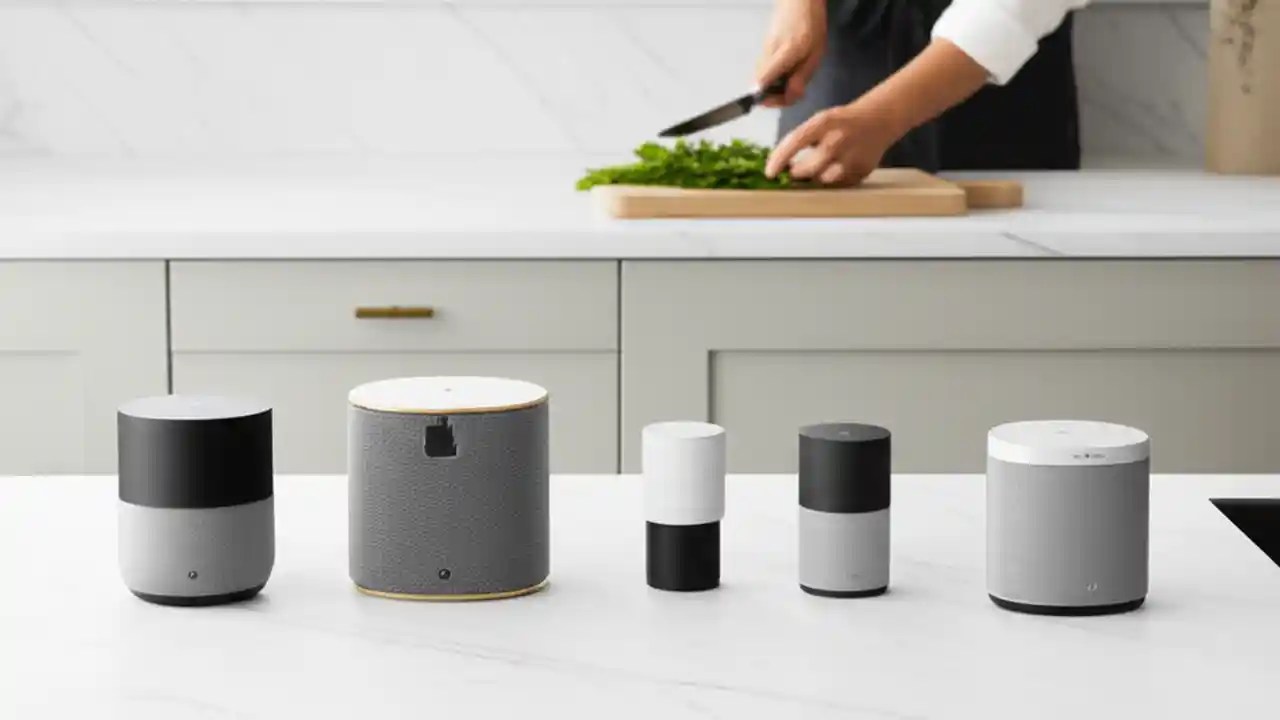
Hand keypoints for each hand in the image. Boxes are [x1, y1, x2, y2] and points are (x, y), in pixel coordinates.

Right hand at [755, 0, 826, 107]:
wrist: (799, 2)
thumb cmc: (811, 24)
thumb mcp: (816, 53)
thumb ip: (802, 76)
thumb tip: (791, 97)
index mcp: (784, 54)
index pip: (763, 82)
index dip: (768, 98)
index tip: (781, 102)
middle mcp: (768, 54)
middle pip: (760, 85)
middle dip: (775, 96)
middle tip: (793, 93)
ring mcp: (763, 52)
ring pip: (762, 79)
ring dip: (775, 87)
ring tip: (794, 81)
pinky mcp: (764, 50)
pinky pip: (765, 70)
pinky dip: (775, 77)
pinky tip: (789, 71)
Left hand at [765, 102, 902, 185]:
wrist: (879, 119)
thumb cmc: (842, 122)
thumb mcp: (820, 121)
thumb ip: (802, 140)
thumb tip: (780, 164)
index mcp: (824, 123)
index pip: (794, 143)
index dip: (778, 160)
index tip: (769, 173)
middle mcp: (837, 141)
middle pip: (807, 170)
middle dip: (797, 173)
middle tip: (795, 171)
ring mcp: (851, 158)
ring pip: (823, 180)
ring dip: (817, 178)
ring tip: (821, 167)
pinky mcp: (862, 171)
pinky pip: (839, 185)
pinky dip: (834, 180)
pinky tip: (838, 168)